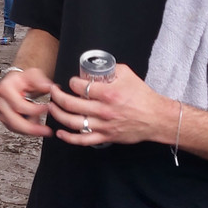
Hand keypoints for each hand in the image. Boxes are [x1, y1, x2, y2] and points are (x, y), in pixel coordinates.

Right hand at [0, 69, 53, 137]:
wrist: (17, 82)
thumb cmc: (24, 79)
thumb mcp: (33, 74)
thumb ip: (40, 81)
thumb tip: (48, 87)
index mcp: (5, 89)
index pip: (19, 105)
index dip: (34, 110)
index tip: (47, 109)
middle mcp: (1, 102)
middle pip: (14, 121)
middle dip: (31, 128)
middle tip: (46, 130)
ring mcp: (2, 112)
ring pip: (14, 127)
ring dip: (30, 131)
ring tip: (44, 129)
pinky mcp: (6, 120)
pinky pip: (15, 129)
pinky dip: (27, 131)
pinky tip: (37, 128)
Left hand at [47, 63, 175, 147]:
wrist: (156, 118)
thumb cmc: (142, 96)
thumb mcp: (128, 75)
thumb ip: (111, 69)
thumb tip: (98, 67)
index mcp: (108, 93)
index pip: (80, 87)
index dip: (71, 82)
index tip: (71, 82)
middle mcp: (103, 110)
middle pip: (71, 104)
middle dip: (57, 96)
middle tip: (53, 91)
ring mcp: (103, 125)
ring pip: (73, 122)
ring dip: (58, 115)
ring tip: (51, 108)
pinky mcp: (105, 137)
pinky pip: (83, 140)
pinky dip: (68, 138)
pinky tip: (60, 133)